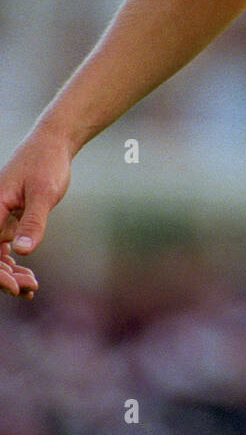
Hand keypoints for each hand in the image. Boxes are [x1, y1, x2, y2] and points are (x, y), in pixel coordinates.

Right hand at [0, 128, 71, 296]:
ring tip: (31, 287)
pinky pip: (6, 247)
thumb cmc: (47, 163)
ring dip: (10, 274)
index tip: (14, 286)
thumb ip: (34, 221)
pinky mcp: (9, 219)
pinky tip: (30, 279)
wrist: (52, 144)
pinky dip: (15, 263)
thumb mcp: (44, 192)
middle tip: (29, 290)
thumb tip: (23, 250)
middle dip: (4, 277)